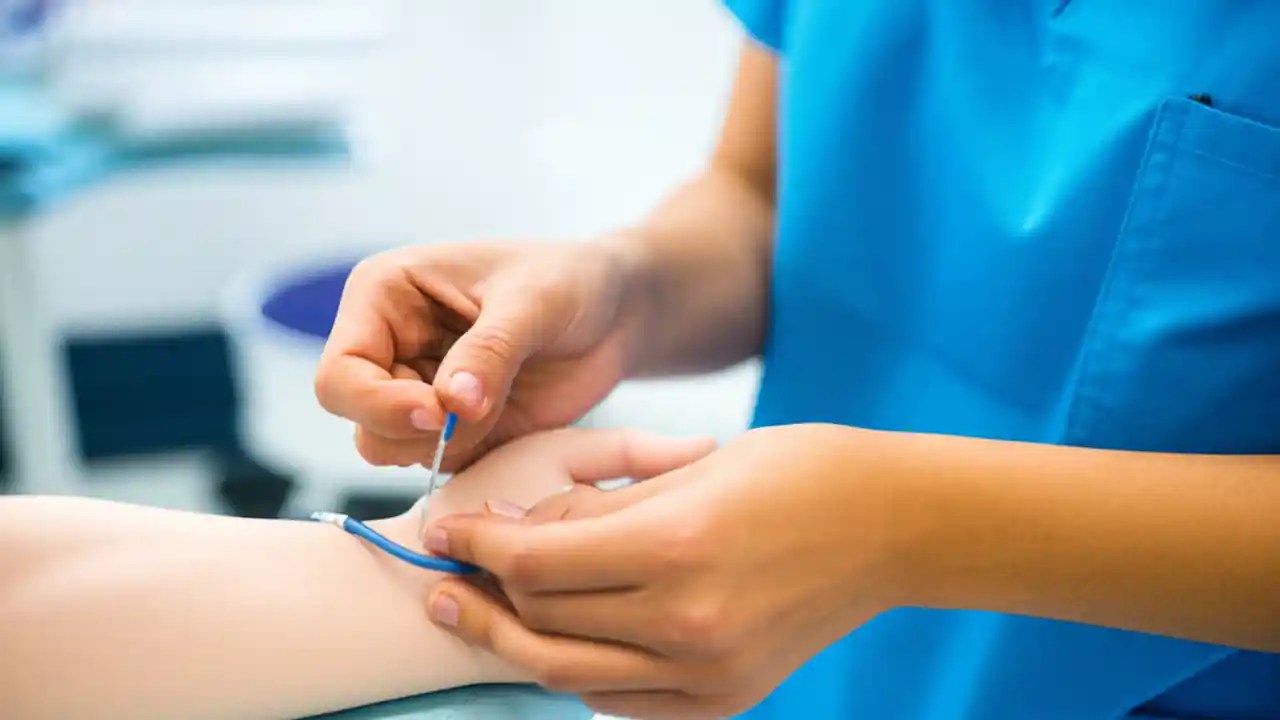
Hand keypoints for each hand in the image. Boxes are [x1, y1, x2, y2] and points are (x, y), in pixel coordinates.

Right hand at [315, 240, 638, 469]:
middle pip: (359, 421)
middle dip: (417, 430)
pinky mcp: (451, 428)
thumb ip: (491, 351)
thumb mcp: (534, 302)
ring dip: (451, 444)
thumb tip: (452, 405)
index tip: (438, 412)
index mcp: (383, 296)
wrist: (616, 313)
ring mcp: (416, 390)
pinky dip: (476, 457)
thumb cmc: (570, 281)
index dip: (378, 403)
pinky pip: (439, 465)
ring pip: (394, 451)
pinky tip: (515, 417)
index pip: (339, 373)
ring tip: (505, 401)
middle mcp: (388, 345)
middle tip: (481, 412)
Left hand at [425, 424, 911, 719]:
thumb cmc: (794, 471)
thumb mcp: (688, 468)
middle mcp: (688, 621)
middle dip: (483, 595)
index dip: (478, 544)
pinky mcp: (728, 697)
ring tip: (474, 613)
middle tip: (446, 572)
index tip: (447, 527)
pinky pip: (622, 701)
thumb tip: (520, 534)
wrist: (891, 524)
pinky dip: (579, 672)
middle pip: (544, 622)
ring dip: (515, 642)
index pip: (537, 562)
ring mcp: (710, 670)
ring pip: (571, 673)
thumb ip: (599, 509)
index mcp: (676, 545)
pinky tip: (559, 640)